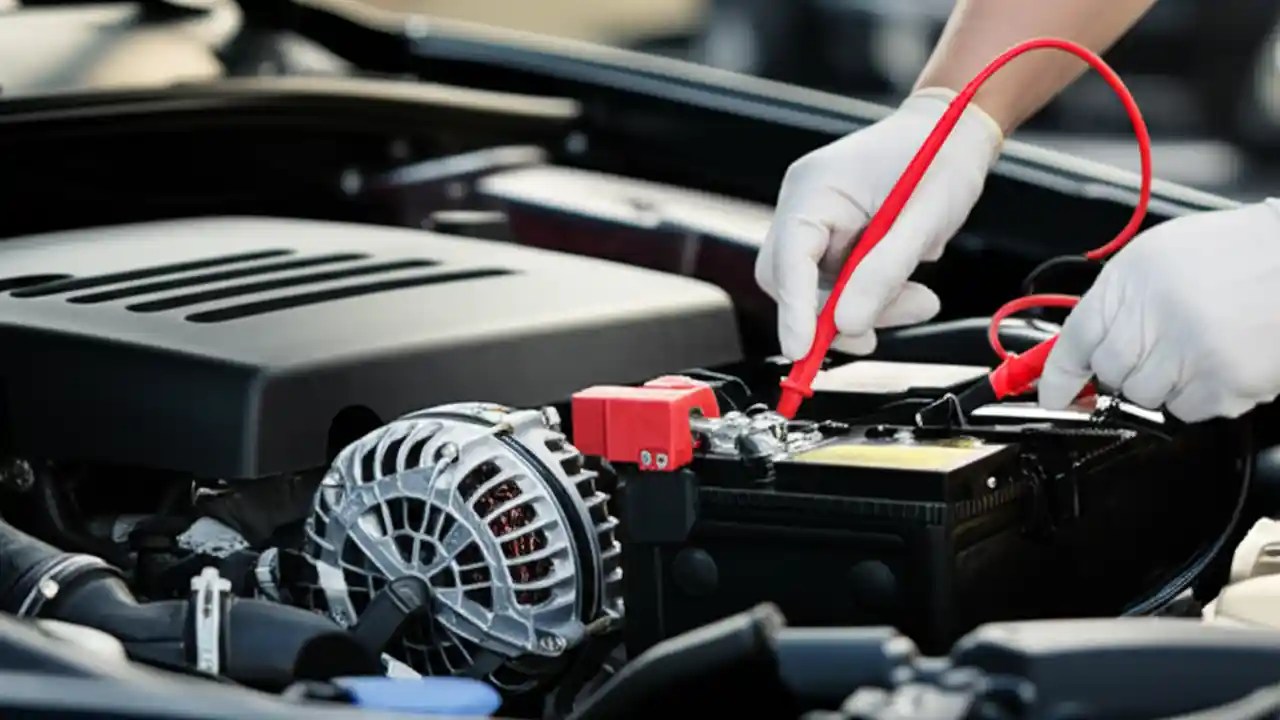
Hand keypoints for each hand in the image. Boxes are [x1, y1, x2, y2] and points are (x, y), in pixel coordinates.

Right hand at [755, 88, 1003, 359]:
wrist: (956, 132)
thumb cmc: (942, 155)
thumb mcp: (923, 219)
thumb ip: (884, 273)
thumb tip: (848, 324)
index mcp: (815, 188)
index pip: (788, 258)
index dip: (792, 309)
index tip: (801, 350)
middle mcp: (806, 205)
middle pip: (790, 281)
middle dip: (829, 316)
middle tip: (872, 336)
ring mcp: (818, 224)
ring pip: (817, 291)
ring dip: (862, 309)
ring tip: (919, 302)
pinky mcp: (835, 240)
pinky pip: (840, 285)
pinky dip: (872, 298)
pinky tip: (907, 289)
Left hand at [1039, 199, 1279, 421]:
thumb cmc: (1240, 255)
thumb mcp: (1162, 257)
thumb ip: (1121, 301)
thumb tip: (1085, 349)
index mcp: (1133, 277)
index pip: (1076, 337)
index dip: (1057, 373)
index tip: (1052, 392)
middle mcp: (1155, 313)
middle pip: (1110, 374)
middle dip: (1127, 371)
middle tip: (1160, 350)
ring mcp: (1189, 351)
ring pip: (1146, 397)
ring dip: (1166, 383)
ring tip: (1199, 348)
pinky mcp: (1224, 381)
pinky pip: (1187, 410)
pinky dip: (1201, 396)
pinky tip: (1221, 361)